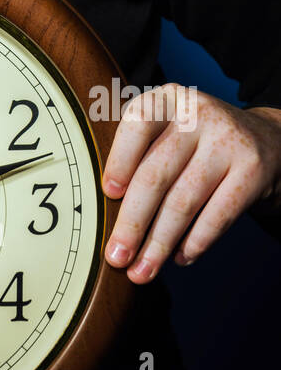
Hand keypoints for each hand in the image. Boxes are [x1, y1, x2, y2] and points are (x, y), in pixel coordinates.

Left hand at [102, 85, 280, 282]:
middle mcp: (197, 113)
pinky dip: (195, 242)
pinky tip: (180, 258)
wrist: (267, 140)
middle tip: (117, 256)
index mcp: (167, 99)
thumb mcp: (170, 128)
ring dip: (159, 244)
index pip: (137, 124)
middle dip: (132, 222)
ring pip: (184, 201)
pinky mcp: (253, 170)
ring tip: (143, 270)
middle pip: (156, 174)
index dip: (119, 161)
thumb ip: (139, 153)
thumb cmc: (198, 141)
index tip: (107, 196)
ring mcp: (228, 141)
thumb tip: (105, 210)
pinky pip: (218, 215)